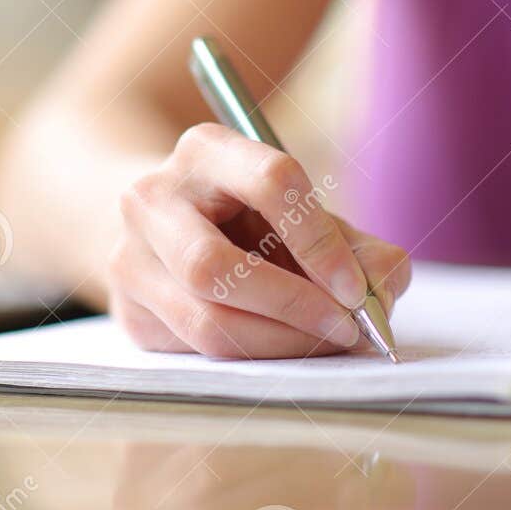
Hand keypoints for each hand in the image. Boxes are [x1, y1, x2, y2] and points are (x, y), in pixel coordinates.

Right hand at [106, 123, 411, 357]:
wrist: (162, 220)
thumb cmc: (248, 214)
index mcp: (206, 150)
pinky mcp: (127, 310)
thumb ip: (355, 245)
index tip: (357, 289)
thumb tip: (384, 286)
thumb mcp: (302, 212)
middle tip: (344, 330)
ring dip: (276, 344)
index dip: (320, 241)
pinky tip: (282, 349)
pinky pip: (194, 351)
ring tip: (322, 345)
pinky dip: (252, 358)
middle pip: (213, 268)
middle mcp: (152, 198)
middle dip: (291, 307)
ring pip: (203, 320)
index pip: (269, 182)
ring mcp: (128, 256)